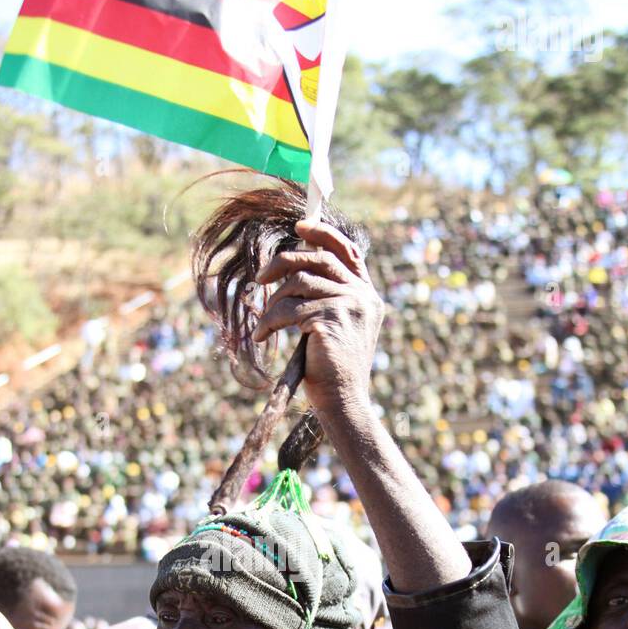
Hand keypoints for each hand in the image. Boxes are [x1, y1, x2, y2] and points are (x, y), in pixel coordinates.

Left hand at [252, 219, 383, 417]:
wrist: (343, 402)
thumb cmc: (332, 369)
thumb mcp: (336, 327)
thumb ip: (328, 298)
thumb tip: (295, 271)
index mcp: (367, 295)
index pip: (348, 251)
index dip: (323, 234)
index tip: (299, 226)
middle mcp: (362, 296)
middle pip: (318, 259)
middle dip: (284, 262)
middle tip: (261, 277)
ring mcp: (348, 306)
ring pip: (299, 282)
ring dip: (274, 302)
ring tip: (264, 323)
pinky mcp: (329, 319)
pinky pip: (289, 309)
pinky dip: (269, 321)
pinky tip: (261, 335)